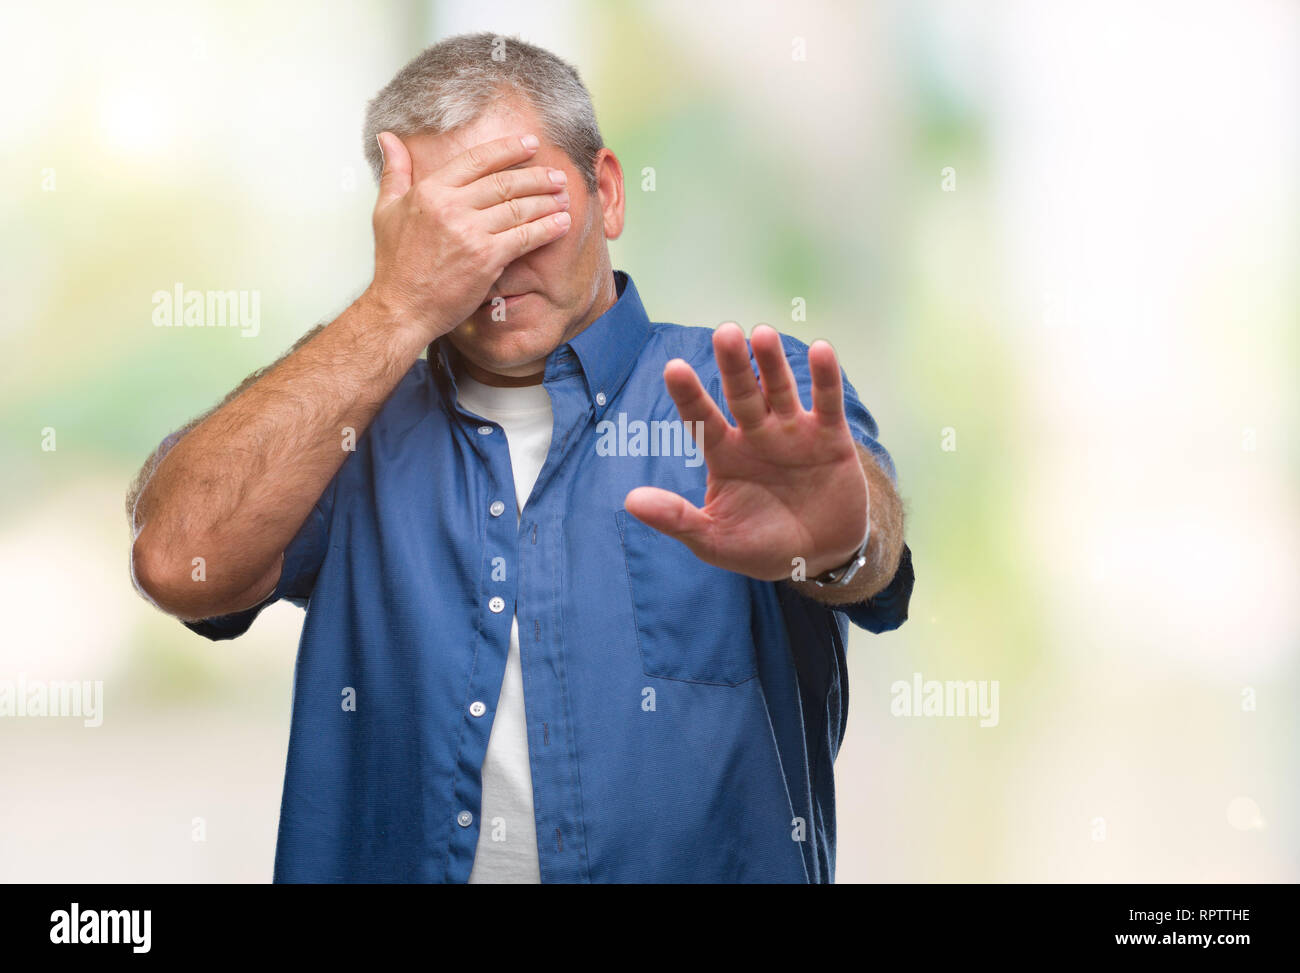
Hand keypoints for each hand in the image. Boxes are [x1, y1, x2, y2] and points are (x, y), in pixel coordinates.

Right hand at [367, 131, 572, 338]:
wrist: (402, 307)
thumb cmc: (395, 264)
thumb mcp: (385, 209)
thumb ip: (395, 171)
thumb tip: (388, 138)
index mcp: (430, 191)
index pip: (478, 159)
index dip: (509, 149)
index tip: (530, 145)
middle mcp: (451, 207)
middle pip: (505, 182)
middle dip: (537, 176)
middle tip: (557, 175)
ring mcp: (470, 232)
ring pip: (519, 208)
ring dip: (547, 201)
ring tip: (564, 197)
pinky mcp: (486, 258)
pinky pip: (524, 237)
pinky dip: (547, 228)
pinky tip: (561, 223)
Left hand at [624, 323, 868, 581]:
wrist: (819, 557)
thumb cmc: (759, 547)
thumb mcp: (714, 540)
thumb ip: (677, 519)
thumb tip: (631, 501)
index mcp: (723, 453)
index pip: (701, 419)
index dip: (689, 395)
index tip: (673, 367)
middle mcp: (755, 434)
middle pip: (741, 393)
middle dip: (733, 365)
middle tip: (724, 333)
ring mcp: (792, 432)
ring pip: (779, 390)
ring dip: (772, 363)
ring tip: (762, 334)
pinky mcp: (830, 437)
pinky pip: (826, 403)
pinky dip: (825, 378)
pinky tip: (821, 350)